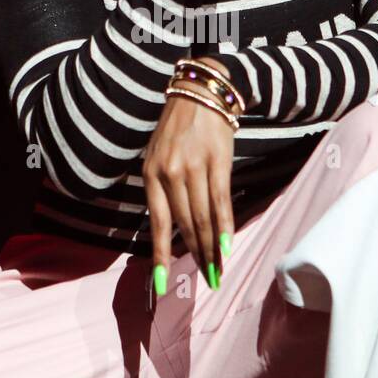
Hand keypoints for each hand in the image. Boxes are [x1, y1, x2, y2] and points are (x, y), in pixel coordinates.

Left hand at [143, 69, 235, 294]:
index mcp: (151, 175)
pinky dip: (224, 226)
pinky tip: (227, 247)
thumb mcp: (157, 155)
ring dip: (211, 248)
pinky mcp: (218, 161)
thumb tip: (172, 228)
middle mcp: (170, 173)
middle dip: (196, 256)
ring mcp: (194, 167)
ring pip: (203, 217)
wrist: (200, 92)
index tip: (163, 285)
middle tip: (207, 281)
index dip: (161, 256)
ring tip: (218, 271)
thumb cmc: (177, 128)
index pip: (159, 223)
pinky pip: (221, 201)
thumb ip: (162, 188)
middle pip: (185, 225)